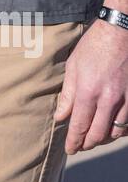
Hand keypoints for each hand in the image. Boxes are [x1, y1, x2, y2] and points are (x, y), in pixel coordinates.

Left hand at [55, 19, 127, 152]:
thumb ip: (67, 95)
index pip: (79, 126)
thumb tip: (60, 117)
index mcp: (88, 91)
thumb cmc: (94, 46)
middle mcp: (108, 99)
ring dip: (104, 139)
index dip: (74, 141)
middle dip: (88, 144)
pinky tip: (113, 128)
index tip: (70, 149)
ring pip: (116, 131)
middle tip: (80, 146)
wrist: (121, 32)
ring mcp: (125, 99)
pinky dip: (120, 130)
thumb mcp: (73, 66)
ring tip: (94, 138)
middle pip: (98, 134)